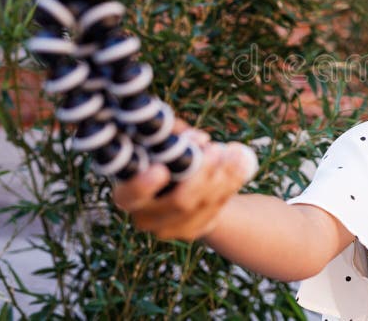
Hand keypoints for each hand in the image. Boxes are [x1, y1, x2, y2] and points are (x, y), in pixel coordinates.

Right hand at [112, 119, 257, 240]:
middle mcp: (143, 217)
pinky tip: (241, 168)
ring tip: (236, 154)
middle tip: (216, 149)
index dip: (144, 185)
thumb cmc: (166, 158)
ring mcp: (167, 229)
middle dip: (203, 175)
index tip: (162, 170)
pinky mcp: (190, 232)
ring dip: (224, 178)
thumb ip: (175, 136)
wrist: (181, 188)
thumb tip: (199, 139)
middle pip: (179, 202)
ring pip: (202, 206)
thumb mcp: (164, 143)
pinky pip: (215, 210)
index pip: (130, 194)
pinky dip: (231, 186)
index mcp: (127, 193)